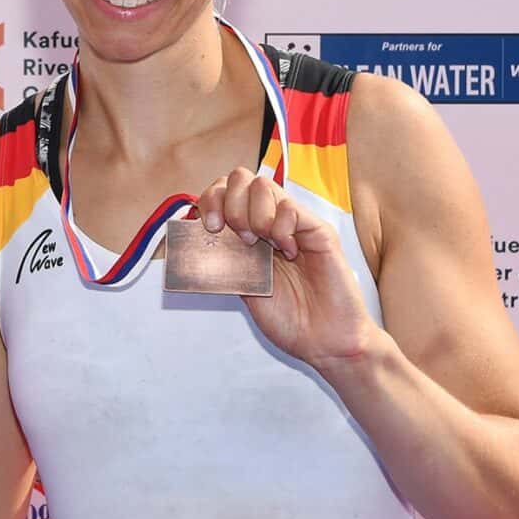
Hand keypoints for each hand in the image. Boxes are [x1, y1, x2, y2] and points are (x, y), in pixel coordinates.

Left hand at [195, 167, 381, 367]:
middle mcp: (270, 222)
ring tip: (263, 245)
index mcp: (248, 232)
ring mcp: (294, 223)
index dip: (209, 202)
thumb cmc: (288, 318)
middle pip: (239, 178)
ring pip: (262, 186)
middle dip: (229, 204)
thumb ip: (224, 259)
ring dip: (254, 214)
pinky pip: (291, 208)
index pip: (221, 192)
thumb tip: (195, 238)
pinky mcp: (318, 230)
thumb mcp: (242, 287)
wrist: (323, 340)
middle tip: (240, 237)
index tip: (209, 227)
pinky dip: (281, 227)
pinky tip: (288, 252)